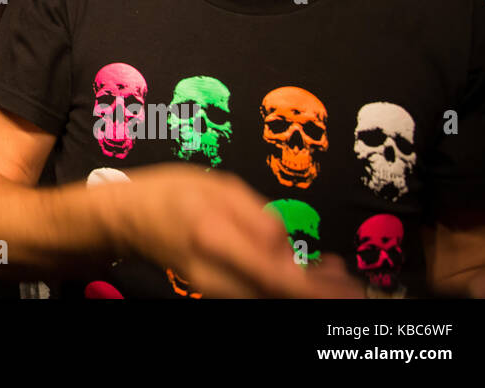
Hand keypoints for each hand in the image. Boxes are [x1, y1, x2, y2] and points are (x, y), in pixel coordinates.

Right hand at [115, 165, 363, 297]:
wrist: (129, 219)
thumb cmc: (171, 192)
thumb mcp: (218, 186)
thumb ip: (259, 217)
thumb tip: (288, 248)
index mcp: (214, 237)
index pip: (273, 276)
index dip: (314, 288)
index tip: (347, 288)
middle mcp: (215, 272)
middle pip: (277, 295)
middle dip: (320, 292)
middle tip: (355, 284)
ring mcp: (214, 287)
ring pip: (271, 298)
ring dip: (307, 291)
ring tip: (339, 277)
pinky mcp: (216, 291)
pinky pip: (258, 294)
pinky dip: (287, 288)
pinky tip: (311, 276)